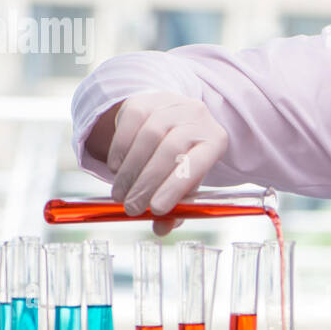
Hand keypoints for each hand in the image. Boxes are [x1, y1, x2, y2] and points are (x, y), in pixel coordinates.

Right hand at [104, 91, 228, 223]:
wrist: (171, 116)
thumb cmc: (182, 156)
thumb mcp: (186, 179)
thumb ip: (177, 205)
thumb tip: (161, 229)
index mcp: (215, 140)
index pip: (196, 164)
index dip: (176, 187)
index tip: (156, 210)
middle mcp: (197, 118)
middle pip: (170, 151)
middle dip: (147, 184)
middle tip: (132, 208)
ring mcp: (170, 105)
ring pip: (147, 139)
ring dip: (130, 172)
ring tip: (120, 194)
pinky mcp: (144, 100)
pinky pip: (128, 126)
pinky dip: (119, 152)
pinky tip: (115, 169)